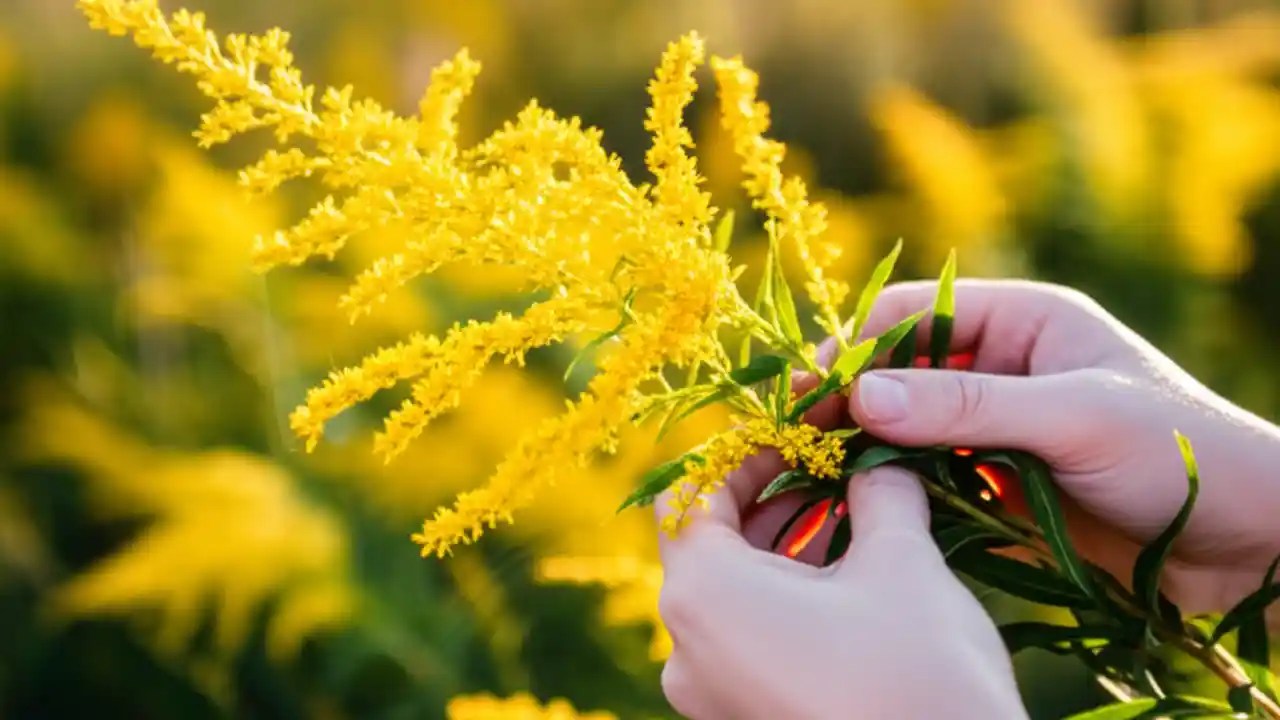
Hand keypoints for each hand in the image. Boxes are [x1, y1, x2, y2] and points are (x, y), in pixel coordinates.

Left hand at [655, 462, 1027, 719]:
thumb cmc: (920, 676)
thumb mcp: (902, 562)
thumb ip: (879, 491)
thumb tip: (878, 462)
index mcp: (701, 596)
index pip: (692, 491)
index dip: (746, 449)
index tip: (803, 428)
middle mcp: (687, 650)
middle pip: (711, 540)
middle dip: (775, 491)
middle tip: (836, 459)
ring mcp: (712, 695)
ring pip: (735, 591)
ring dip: (787, 542)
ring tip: (854, 507)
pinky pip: (751, 637)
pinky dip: (790, 595)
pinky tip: (852, 572)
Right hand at [848, 279, 1279, 615]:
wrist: (1253, 542)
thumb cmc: (1182, 454)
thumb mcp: (1074, 417)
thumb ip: (967, 406)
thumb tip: (861, 395)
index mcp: (1026, 321)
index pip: (915, 315)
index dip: (856, 346)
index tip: (810, 390)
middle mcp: (1004, 368)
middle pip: (901, 374)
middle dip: (851, 404)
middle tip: (798, 442)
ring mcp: (1000, 430)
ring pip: (909, 432)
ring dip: (867, 454)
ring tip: (817, 483)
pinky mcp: (1002, 487)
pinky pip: (933, 482)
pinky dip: (898, 496)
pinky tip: (866, 515)